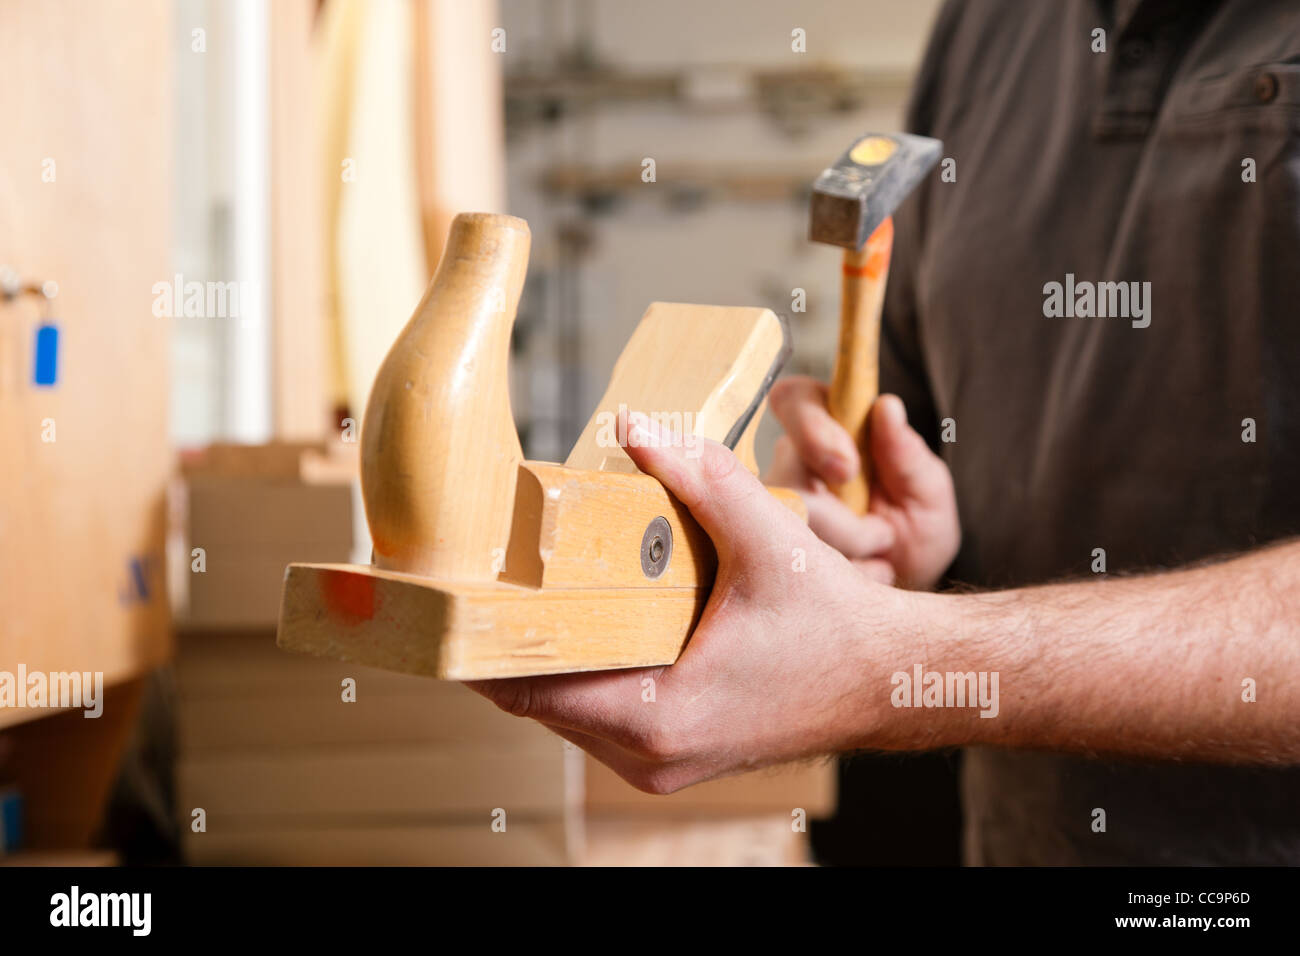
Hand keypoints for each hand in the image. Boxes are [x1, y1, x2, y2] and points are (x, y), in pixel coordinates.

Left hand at [468, 411, 921, 792]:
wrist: (893, 680)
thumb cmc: (839, 627)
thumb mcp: (771, 541)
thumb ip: (701, 477)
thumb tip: (636, 425)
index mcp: (658, 717)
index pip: (528, 689)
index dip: (479, 645)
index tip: (447, 601)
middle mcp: (649, 757)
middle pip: (538, 699)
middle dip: (512, 640)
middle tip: (485, 577)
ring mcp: (661, 764)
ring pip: (568, 710)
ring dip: (549, 656)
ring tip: (530, 592)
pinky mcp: (675, 755)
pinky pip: (601, 716)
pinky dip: (586, 671)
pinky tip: (590, 622)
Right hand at [765, 377, 959, 589]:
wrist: (907, 584)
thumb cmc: (917, 527)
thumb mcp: (929, 493)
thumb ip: (908, 455)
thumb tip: (887, 408)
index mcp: (831, 425)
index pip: (795, 400)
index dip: (811, 429)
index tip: (848, 468)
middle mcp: (793, 461)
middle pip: (784, 475)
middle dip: (836, 518)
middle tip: (883, 535)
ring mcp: (775, 506)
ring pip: (786, 526)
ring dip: (846, 550)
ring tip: (884, 552)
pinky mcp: (767, 548)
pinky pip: (786, 563)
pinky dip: (842, 575)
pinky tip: (869, 573)